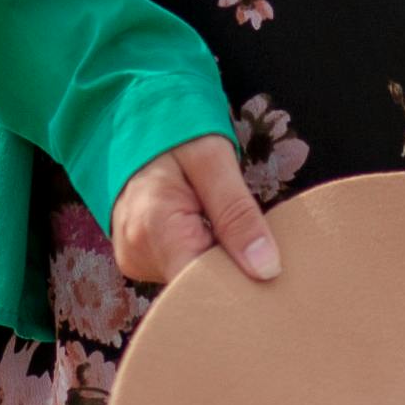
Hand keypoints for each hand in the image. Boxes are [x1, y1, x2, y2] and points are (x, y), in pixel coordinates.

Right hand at [110, 133, 282, 290]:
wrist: (131, 117)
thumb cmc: (175, 131)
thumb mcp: (214, 160)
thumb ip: (238, 214)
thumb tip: (266, 269)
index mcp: (154, 228)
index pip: (204, 286)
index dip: (241, 285)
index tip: (272, 274)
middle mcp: (137, 252)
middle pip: (197, 287)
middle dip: (233, 273)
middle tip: (260, 247)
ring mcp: (134, 258)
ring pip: (190, 280)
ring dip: (218, 262)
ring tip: (228, 228)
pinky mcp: (138, 257)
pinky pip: (179, 269)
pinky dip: (201, 257)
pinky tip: (211, 233)